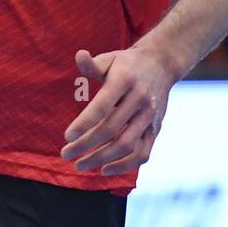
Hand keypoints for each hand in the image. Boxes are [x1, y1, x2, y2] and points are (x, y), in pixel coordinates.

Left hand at [60, 47, 172, 174]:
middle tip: (66, 154)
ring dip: (102, 158)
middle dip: (86, 145)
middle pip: (111, 129)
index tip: (67, 137)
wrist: (161, 64)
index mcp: (124, 80)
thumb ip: (92, 64)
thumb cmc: (126, 63)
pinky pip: (142, 153)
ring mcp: (149, 116)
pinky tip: (104, 170)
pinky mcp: (156, 129)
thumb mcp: (110, 59)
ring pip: (126, 145)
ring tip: (80, 165)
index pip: (103, 105)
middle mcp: (139, 99)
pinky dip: (124, 166)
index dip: (84, 123)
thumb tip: (79, 56)